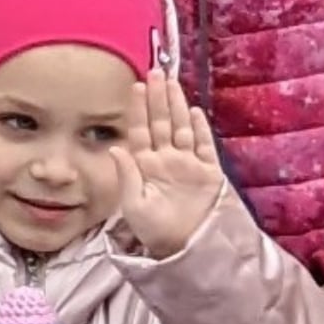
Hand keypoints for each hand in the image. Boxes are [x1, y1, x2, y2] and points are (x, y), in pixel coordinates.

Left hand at [107, 69, 226, 258]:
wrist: (188, 250)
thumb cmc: (156, 233)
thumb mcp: (134, 206)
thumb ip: (127, 176)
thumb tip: (115, 147)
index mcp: (146, 168)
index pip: (140, 132)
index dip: (138, 110)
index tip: (135, 87)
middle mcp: (166, 162)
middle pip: (161, 123)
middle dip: (158, 98)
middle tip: (155, 72)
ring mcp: (188, 166)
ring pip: (182, 128)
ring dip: (177, 106)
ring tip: (172, 82)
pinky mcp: (209, 173)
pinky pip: (204, 146)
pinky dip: (200, 128)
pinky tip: (194, 111)